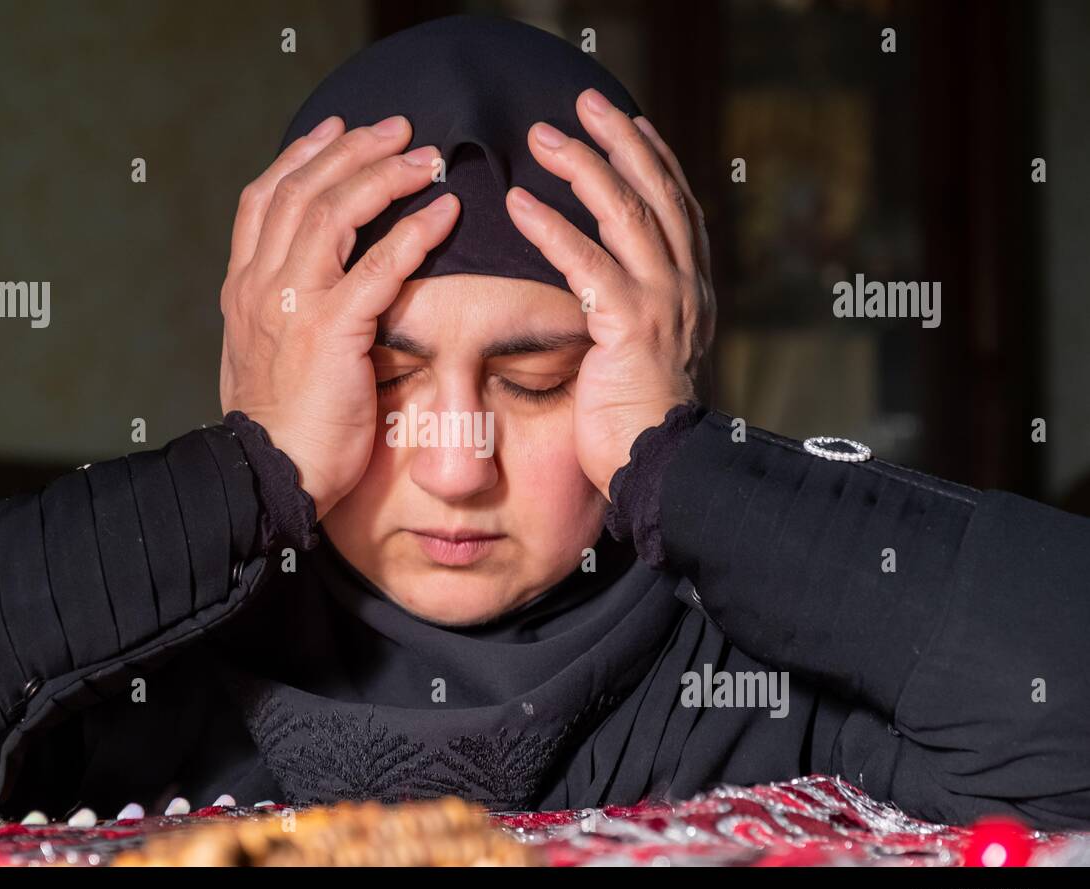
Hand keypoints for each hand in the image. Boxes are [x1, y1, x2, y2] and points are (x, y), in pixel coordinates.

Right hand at [219, 114, 459, 517]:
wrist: (267, 473)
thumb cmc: (277, 426)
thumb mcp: (260, 355)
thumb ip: (277, 312)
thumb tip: (300, 294)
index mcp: (243, 287)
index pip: (264, 198)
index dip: (300, 156)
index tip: (335, 129)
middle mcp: (261, 284)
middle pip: (302, 189)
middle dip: (352, 149)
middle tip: (397, 128)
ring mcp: (293, 303)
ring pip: (335, 211)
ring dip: (385, 175)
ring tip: (426, 157)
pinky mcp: (331, 330)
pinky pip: (378, 265)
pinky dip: (414, 232)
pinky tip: (445, 211)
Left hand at [505, 88, 715, 498]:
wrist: (663, 466)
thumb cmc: (641, 420)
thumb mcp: (644, 354)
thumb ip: (631, 313)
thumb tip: (605, 294)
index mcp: (690, 289)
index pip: (675, 207)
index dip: (653, 159)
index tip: (627, 123)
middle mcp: (685, 285)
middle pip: (655, 192)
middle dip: (619, 141)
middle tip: (585, 101)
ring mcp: (663, 303)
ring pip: (626, 214)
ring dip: (583, 168)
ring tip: (545, 136)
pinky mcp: (630, 328)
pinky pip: (588, 265)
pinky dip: (552, 230)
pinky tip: (518, 204)